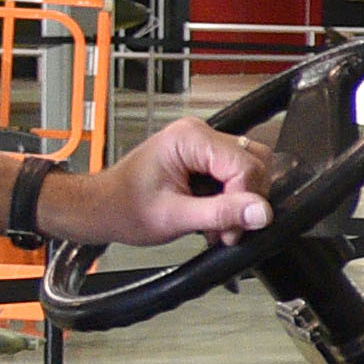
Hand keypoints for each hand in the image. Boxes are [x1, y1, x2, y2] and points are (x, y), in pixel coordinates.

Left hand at [63, 116, 287, 246]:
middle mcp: (199, 134)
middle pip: (254, 163)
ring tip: (217, 224)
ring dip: (239, 201)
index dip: (244, 201)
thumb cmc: (125, 208)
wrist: (103, 209)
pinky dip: (230, 199)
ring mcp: (202, 144)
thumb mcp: (174, 217)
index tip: (231, 229)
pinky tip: (212, 215)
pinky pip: (235, 174)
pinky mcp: (204, 157)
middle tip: (225, 228)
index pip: (245, 165)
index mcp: (190, 138)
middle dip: (245, 201)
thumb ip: (221, 213)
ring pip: (250, 168)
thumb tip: (261, 212)